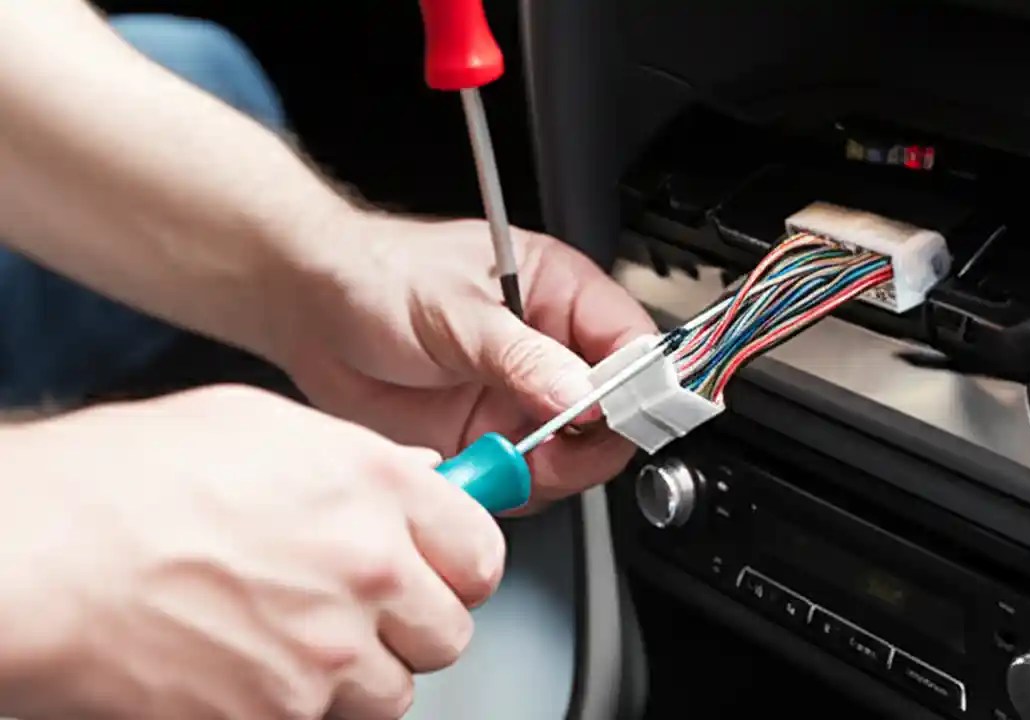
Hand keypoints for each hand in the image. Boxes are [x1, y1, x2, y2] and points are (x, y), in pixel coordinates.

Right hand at [0, 385, 503, 719]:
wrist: (40, 558)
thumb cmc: (125, 481)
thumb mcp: (261, 426)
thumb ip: (360, 459)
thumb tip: (415, 481)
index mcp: (375, 488)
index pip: (481, 550)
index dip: (461, 562)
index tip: (445, 566)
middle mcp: (367, 571)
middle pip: (450, 631)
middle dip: (416, 622)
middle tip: (369, 605)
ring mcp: (325, 653)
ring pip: (393, 689)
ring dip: (360, 670)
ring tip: (298, 635)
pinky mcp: (277, 716)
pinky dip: (300, 703)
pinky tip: (252, 660)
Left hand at [273, 213, 657, 508]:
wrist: (311, 313)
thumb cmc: (379, 278)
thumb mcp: (455, 312)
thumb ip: (522, 358)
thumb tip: (580, 395)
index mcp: (561, 294)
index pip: (632, 342)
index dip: (638, 383)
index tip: (616, 415)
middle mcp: (552, 350)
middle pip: (617, 411)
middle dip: (593, 440)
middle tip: (556, 446)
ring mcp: (524, 400)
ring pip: (578, 456)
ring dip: (551, 469)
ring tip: (509, 456)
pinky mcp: (492, 440)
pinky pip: (529, 481)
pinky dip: (511, 488)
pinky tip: (482, 467)